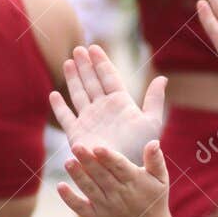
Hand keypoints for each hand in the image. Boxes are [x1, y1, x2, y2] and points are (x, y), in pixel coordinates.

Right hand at [50, 45, 164, 164]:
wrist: (123, 168)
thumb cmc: (140, 147)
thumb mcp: (152, 121)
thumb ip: (154, 100)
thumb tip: (163, 78)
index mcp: (120, 103)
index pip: (109, 77)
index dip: (101, 62)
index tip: (94, 48)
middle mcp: (104, 109)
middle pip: (92, 82)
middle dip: (86, 65)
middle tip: (78, 49)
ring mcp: (90, 120)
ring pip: (79, 94)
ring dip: (73, 78)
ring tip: (68, 62)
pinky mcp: (77, 133)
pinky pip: (66, 117)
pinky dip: (59, 107)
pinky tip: (54, 95)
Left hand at [58, 141, 169, 216]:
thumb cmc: (153, 202)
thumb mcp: (160, 181)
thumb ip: (155, 160)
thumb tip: (153, 142)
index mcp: (134, 183)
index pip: (120, 167)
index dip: (108, 158)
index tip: (98, 147)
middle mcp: (119, 195)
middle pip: (101, 175)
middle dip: (88, 161)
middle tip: (76, 146)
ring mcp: (106, 208)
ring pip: (90, 189)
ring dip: (78, 176)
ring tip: (68, 162)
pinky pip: (80, 208)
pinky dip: (70, 198)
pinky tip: (60, 186)